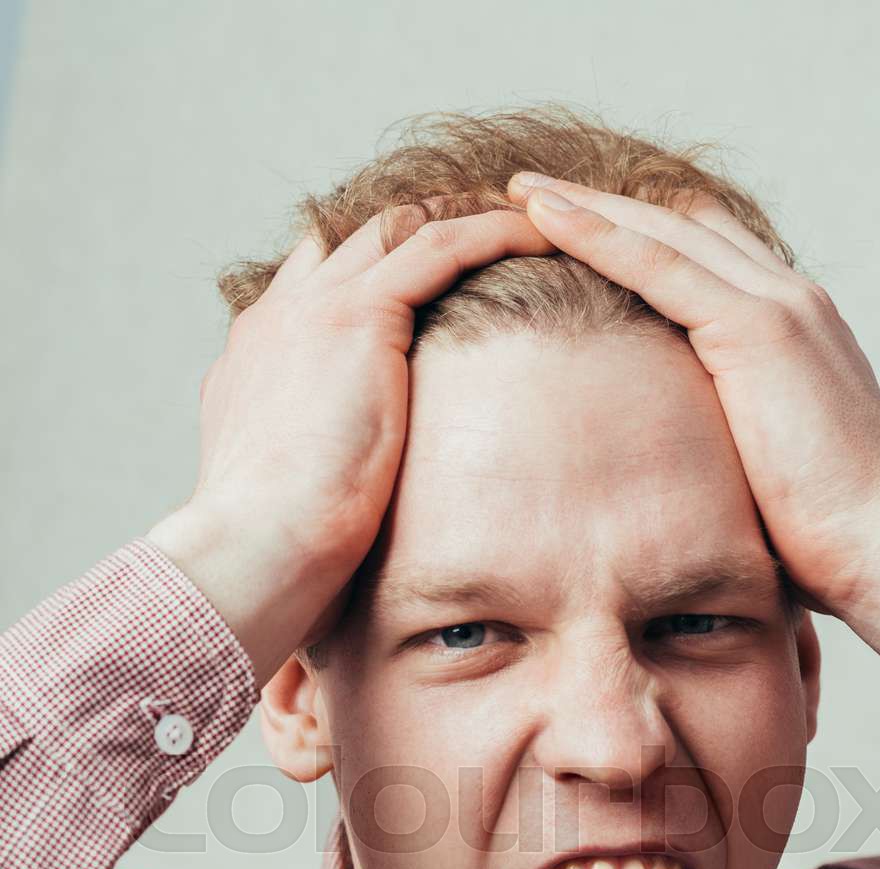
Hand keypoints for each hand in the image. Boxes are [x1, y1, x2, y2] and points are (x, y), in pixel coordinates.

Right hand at [149, 201, 554, 686]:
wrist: (252, 551)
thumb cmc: (270, 553)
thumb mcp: (283, 498)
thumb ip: (308, 474)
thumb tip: (337, 509)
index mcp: (256, 358)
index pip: (312, 286)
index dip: (368, 275)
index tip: (421, 286)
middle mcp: (280, 316)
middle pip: (355, 240)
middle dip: (418, 229)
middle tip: (483, 232)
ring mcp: (316, 308)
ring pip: (400, 228)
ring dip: (463, 217)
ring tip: (527, 223)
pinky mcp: (360, 316)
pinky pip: (440, 247)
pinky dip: (492, 233)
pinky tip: (542, 237)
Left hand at [505, 172, 879, 617]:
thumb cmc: (826, 539)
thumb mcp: (763, 475)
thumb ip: (723, 447)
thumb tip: (673, 479)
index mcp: (794, 334)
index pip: (706, 260)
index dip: (638, 240)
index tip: (572, 234)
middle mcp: (791, 301)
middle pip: (679, 228)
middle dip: (603, 207)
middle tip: (529, 192)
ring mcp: (777, 307)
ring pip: (661, 231)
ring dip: (585, 205)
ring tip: (518, 189)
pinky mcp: (756, 330)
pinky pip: (657, 264)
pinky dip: (597, 233)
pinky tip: (543, 217)